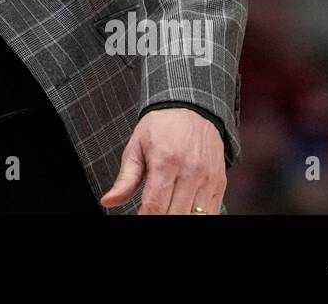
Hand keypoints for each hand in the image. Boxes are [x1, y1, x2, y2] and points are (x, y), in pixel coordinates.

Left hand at [100, 108, 226, 213]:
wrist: (192, 110)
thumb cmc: (161, 128)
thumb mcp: (136, 148)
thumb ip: (124, 179)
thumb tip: (108, 202)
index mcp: (165, 162)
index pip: (154, 206)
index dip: (144, 218)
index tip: (139, 217)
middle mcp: (189, 172)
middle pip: (174, 214)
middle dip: (159, 218)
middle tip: (151, 212)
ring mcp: (207, 179)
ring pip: (193, 217)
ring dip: (177, 217)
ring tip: (166, 210)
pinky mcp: (220, 183)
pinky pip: (211, 213)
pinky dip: (196, 217)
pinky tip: (182, 209)